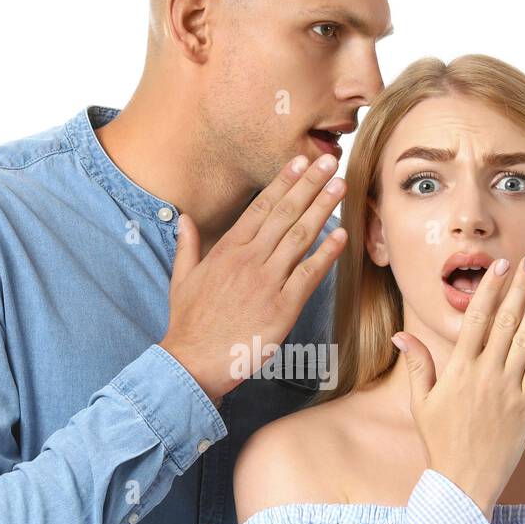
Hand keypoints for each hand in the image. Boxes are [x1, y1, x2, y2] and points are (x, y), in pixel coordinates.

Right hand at [159, 155, 347, 402]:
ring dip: (322, 209)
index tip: (299, 161)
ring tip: (341, 186)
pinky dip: (326, 254)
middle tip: (330, 161)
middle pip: (285, 214)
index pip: (260, 207)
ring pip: (300, 238)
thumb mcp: (182, 279)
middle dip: (309, 184)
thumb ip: (187, 246)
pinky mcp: (282, 308)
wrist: (193, 362)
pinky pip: (309, 275)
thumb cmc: (188, 323)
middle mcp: (249, 260)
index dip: (283, 182)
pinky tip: (342, 235)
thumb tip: (184, 219)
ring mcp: (266, 283)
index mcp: (227, 250)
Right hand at [392, 253, 524, 517]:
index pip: (477, 319)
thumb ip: (417, 364)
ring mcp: (509, 390)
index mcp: (458, 371)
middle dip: (519, 288)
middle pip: (506, 321)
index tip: (500, 266)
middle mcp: (485, 375)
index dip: (490, 289)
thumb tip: (401, 335)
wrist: (465, 482)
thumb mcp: (421, 403)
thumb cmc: (440, 442)